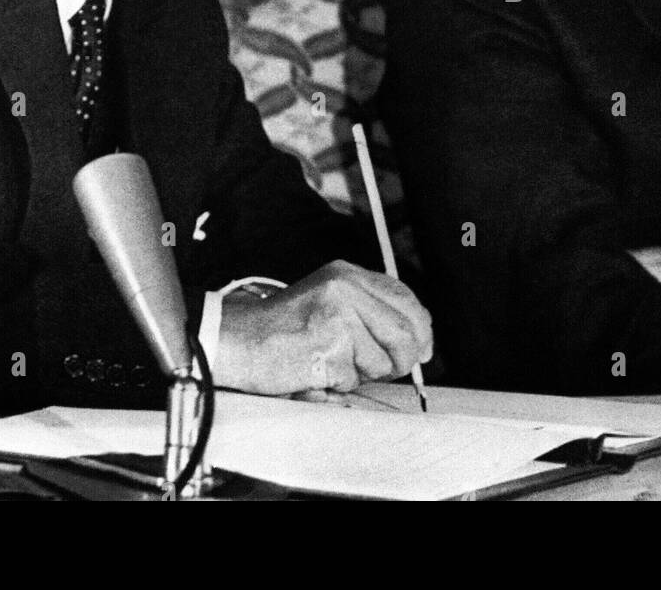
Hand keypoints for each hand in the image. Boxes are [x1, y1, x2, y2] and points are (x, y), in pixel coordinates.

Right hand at [213, 260, 432, 394]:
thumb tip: (418, 341)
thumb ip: (370, 310)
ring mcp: (338, 317)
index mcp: (347, 275)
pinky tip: (316, 369)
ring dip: (361, 373)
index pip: (405, 299)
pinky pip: (353, 379)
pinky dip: (338, 384)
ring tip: (330, 361)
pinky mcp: (329, 348)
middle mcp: (345, 289)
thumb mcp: (329, 300)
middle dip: (401, 358)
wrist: (238, 340)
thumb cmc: (281, 327)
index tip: (422, 348)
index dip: (420, 328)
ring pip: (381, 361)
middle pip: (404, 332)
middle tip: (383, 368)